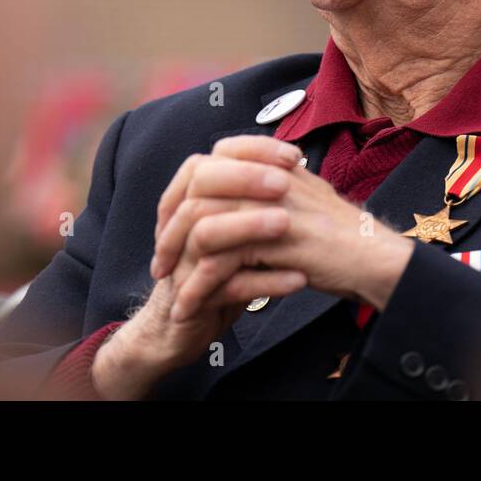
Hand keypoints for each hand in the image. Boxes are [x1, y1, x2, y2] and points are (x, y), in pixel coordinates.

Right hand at [91, 138, 306, 398]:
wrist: (181, 329)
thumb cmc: (219, 271)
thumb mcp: (237, 228)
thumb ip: (256, 198)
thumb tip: (294, 162)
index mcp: (195, 200)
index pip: (216, 157)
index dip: (253, 151)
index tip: (293, 157)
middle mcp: (183, 224)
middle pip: (202, 184)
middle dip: (245, 178)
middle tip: (285, 182)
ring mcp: (184, 261)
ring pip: (207, 232)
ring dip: (248, 226)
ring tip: (286, 224)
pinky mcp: (192, 299)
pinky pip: (226, 286)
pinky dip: (265, 282)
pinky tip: (298, 281)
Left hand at [153, 135, 414, 321]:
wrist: (373, 255)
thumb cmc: (338, 232)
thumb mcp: (301, 195)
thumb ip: (267, 184)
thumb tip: (229, 186)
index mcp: (270, 162)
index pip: (206, 161)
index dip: (179, 192)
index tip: (168, 223)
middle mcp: (266, 177)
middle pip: (195, 189)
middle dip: (169, 228)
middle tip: (160, 261)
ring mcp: (270, 206)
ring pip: (201, 224)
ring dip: (178, 259)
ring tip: (169, 286)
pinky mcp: (275, 242)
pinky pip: (220, 262)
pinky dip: (199, 287)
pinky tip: (191, 306)